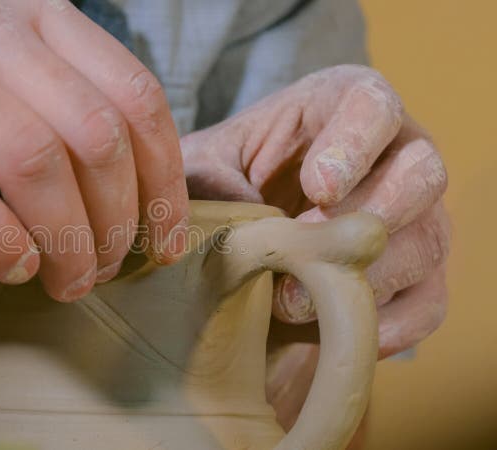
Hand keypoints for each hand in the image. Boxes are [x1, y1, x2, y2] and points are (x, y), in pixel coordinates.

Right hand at [0, 0, 187, 300]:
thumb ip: (59, 121)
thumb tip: (139, 202)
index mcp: (30, 12)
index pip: (133, 95)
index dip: (162, 180)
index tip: (164, 241)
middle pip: (92, 134)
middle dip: (116, 221)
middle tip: (106, 270)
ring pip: (31, 161)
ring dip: (65, 240)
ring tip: (67, 283)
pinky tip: (13, 268)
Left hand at [180, 65, 449, 432]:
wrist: (245, 246)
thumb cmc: (226, 182)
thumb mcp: (202, 167)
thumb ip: (210, 176)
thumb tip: (246, 210)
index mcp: (344, 107)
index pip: (372, 106)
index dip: (354, 145)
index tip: (319, 187)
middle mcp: (396, 157)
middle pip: (423, 173)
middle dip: (373, 212)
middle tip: (308, 245)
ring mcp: (417, 220)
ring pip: (426, 244)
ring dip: (365, 278)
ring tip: (292, 303)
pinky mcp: (420, 278)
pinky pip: (426, 307)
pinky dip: (385, 326)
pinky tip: (330, 332)